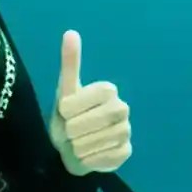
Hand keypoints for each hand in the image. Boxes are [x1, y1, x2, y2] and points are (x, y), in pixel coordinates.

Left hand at [49, 30, 132, 175]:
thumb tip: (70, 32)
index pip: (90, 96)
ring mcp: (126, 131)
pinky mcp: (126, 152)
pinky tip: (86, 154)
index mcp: (108, 90)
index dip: (72, 107)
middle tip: (69, 131)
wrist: (69, 147)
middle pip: (94, 121)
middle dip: (73, 129)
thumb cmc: (67, 116)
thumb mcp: (64, 90)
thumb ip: (70, 63)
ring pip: (96, 142)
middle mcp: (122, 109)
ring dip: (78, 146)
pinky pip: (103, 158)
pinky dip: (88, 159)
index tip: (64, 111)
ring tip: (76, 143)